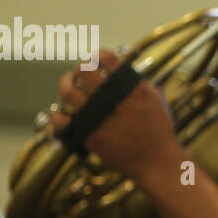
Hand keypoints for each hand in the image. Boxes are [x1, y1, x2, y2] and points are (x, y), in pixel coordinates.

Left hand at [49, 48, 179, 180]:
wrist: (157, 162)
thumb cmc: (159, 132)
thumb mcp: (155, 100)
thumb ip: (137, 83)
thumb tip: (122, 69)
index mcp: (131, 87)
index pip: (105, 57)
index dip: (97, 55)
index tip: (95, 61)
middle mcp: (113, 99)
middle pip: (83, 70)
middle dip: (78, 69)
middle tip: (78, 75)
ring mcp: (99, 117)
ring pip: (68, 91)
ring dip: (65, 85)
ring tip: (68, 87)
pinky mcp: (89, 136)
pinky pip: (62, 120)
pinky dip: (58, 116)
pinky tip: (62, 114)